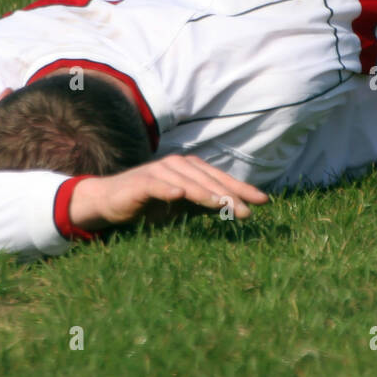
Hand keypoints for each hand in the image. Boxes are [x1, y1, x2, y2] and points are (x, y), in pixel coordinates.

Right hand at [69, 155, 269, 230]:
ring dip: (207, 194)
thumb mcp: (183, 206)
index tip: (264, 201)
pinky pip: (158, 185)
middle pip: (209, 180)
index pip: (221, 179)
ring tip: (224, 205)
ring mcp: (159, 171)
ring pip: (189, 182)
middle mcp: (178, 165)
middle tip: (249, 211)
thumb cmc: (151, 204)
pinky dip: (169, 189)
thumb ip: (205, 204)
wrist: (112, 201)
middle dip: (230, 195)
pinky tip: (180, 195)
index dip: (242, 189)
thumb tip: (236, 207)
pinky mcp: (141, 182)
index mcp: (191, 169)